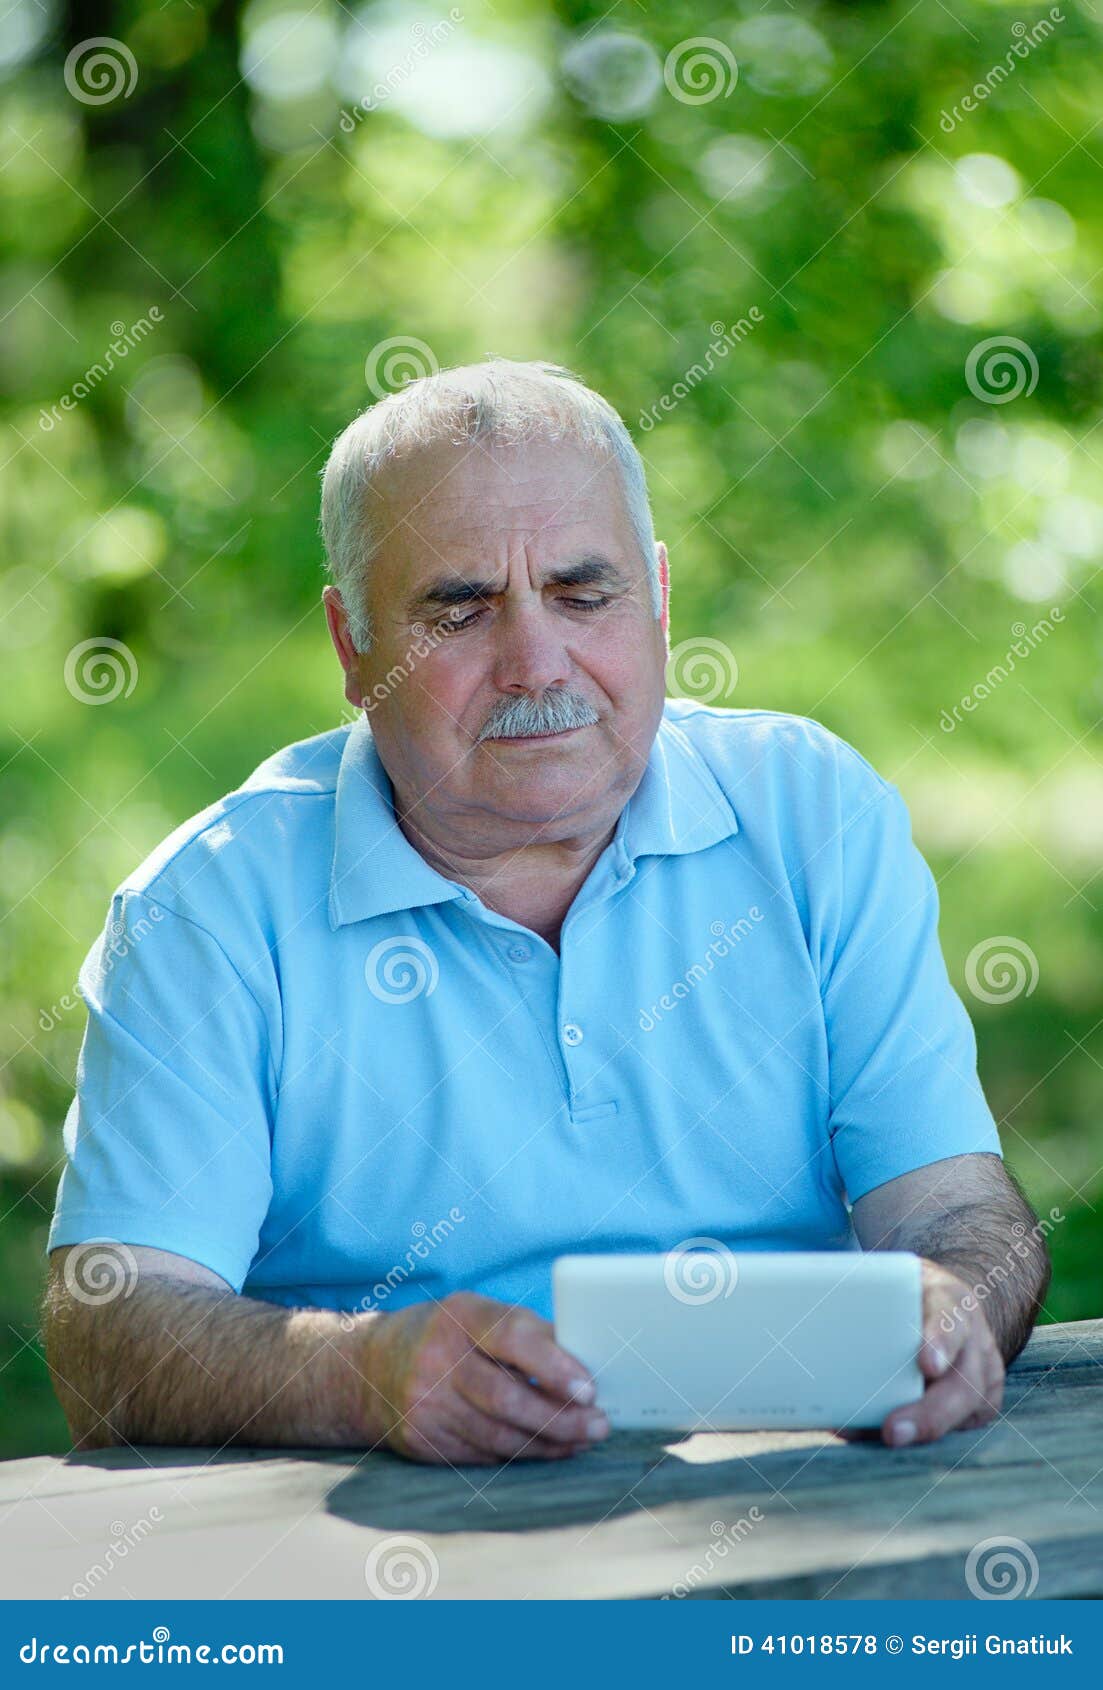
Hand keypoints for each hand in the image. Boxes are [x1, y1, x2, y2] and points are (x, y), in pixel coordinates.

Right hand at [361, 1292, 609, 1464]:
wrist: (367, 1370)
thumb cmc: (444, 1335)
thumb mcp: (477, 1315)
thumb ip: (527, 1333)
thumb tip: (589, 1359)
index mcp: (460, 1317)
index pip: (511, 1338)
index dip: (554, 1365)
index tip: (590, 1389)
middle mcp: (437, 1362)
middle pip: (507, 1399)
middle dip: (560, 1418)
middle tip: (599, 1425)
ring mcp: (426, 1406)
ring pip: (500, 1435)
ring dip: (549, 1443)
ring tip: (583, 1440)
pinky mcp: (423, 1443)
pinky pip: (484, 1455)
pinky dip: (522, 1454)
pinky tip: (548, 1449)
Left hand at [880, 1259, 1004, 1446]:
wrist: (953, 1305)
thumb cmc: (913, 1297)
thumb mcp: (898, 1284)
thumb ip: (871, 1302)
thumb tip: (816, 1336)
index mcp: (951, 1304)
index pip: (950, 1321)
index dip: (940, 1342)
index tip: (926, 1365)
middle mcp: (975, 1344)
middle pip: (963, 1385)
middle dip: (928, 1415)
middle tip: (893, 1432)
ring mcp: (984, 1377)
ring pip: (965, 1414)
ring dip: (922, 1434)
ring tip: (884, 1443)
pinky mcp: (980, 1406)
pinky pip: (958, 1429)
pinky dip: (923, 1440)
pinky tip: (885, 1444)